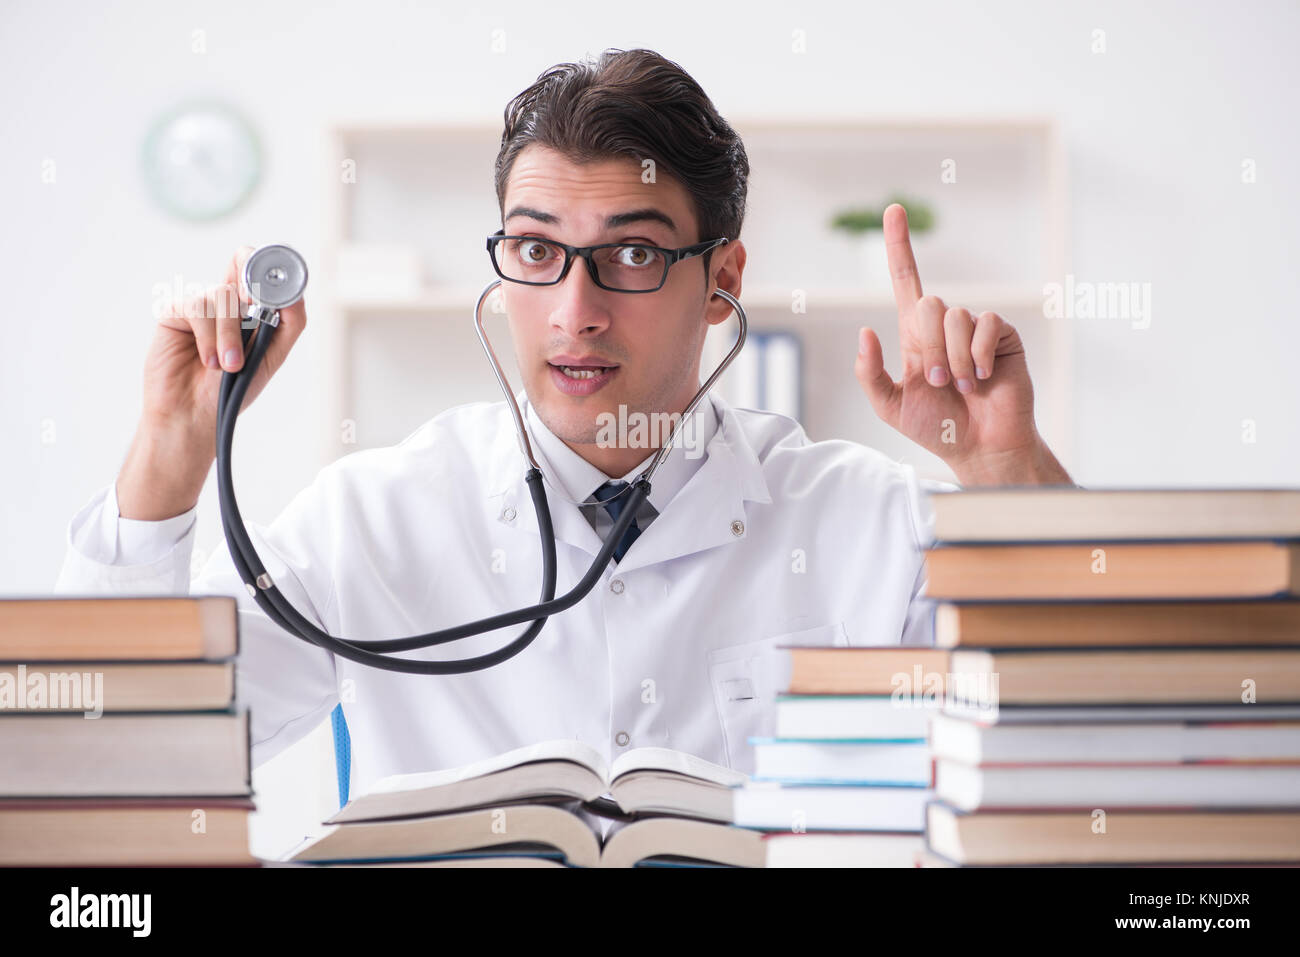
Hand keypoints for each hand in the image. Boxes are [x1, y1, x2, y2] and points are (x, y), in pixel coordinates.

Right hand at [118, 246, 308, 519]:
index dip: (265, 263)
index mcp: (248, 309)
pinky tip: (208, 360)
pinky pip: (195, 307)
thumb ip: (289, 325)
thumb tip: (295, 295)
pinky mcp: (173, 314)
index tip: (275, 279)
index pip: (257, 269)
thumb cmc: (233, 391)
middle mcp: (223, 303)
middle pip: (241, 273)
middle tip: (254, 311)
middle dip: (251, 293)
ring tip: (227, 365)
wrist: (195, 417)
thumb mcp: (271, 358)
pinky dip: (208, 336)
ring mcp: (198, 307)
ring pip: (220, 296)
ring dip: (228, 334)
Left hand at [853, 204, 1066, 484]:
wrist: (979, 448)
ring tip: (964, 386)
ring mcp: (975, 329)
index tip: (893, 209)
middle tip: (939, 381)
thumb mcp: (889, 406)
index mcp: (916, 335)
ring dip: (955, 359)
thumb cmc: (936, 427)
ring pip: (957, 318)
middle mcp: (945, 326)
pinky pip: (987, 324)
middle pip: (930, 303)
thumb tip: (865, 330)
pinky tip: (984, 378)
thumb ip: (869, 373)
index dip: (899, 246)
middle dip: (930, 348)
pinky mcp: (1002, 336)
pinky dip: (980, 355)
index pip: (906, 281)